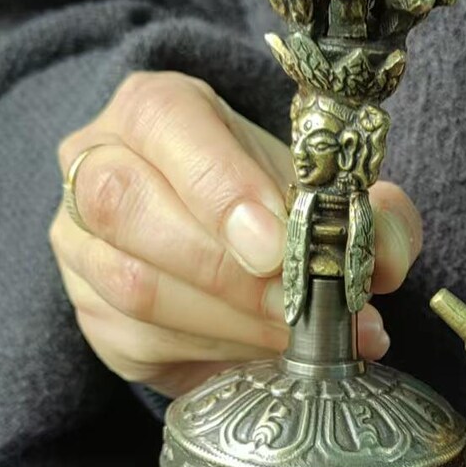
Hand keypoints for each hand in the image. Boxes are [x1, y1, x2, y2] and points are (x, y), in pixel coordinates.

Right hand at [51, 72, 420, 397]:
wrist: (223, 244)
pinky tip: (262, 354)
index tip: (277, 244)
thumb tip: (383, 259)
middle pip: (129, 206)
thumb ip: (370, 212)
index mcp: (157, 111)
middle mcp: (99, 164)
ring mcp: (82, 241)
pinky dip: (213, 353)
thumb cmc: (271, 202)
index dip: (220, 185)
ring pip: (133, 284)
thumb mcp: (328, 190)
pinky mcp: (92, 312)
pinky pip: (139, 339)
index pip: (165, 123)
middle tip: (296, 303)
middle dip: (225, 269)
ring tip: (298, 337)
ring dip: (229, 322)